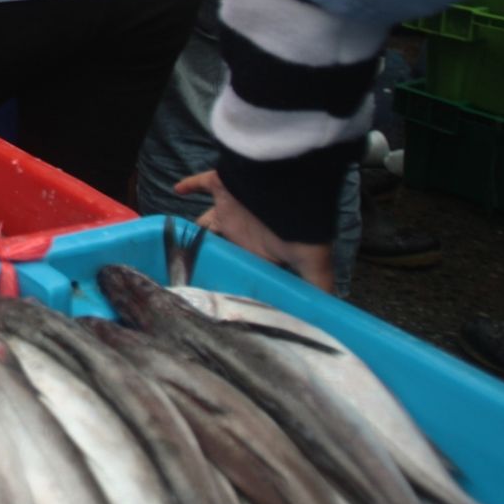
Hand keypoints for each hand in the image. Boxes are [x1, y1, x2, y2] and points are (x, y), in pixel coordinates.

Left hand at [175, 170, 335, 291]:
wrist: (289, 190)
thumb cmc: (300, 229)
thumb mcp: (313, 265)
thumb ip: (317, 288)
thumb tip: (325, 321)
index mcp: (258, 250)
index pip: (244, 265)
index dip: (232, 274)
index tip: (215, 289)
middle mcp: (243, 230)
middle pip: (222, 244)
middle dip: (210, 253)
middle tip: (189, 268)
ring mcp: (232, 208)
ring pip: (208, 218)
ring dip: (196, 226)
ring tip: (180, 239)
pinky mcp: (224, 186)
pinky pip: (202, 182)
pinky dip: (190, 184)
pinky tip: (178, 190)